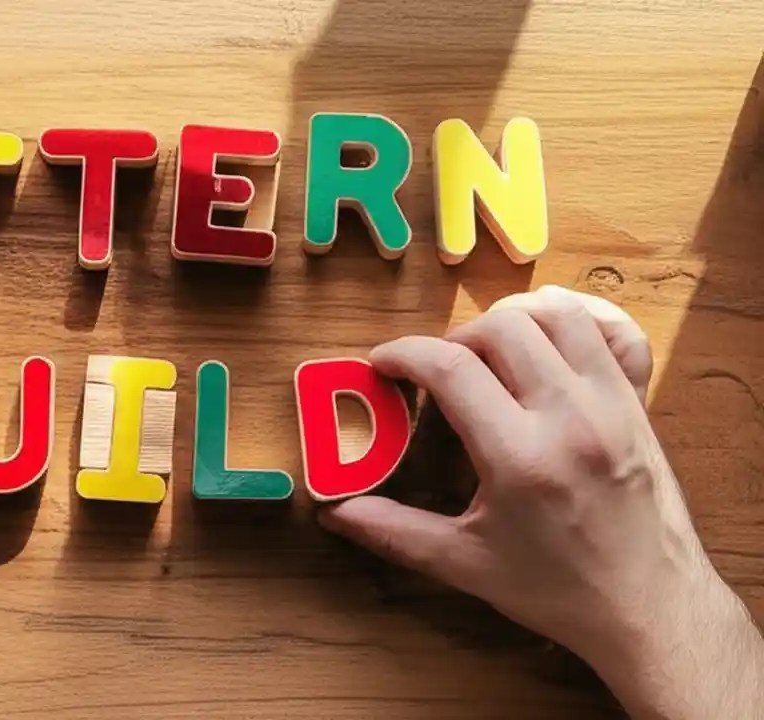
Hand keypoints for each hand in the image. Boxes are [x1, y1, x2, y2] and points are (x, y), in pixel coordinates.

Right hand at [320, 286, 760, 713]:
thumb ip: (393, 531)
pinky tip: (549, 338)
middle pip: (500, 328)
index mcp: (521, 457)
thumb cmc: (556, 590)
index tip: (382, 364)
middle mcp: (571, 416)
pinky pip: (615, 331)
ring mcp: (613, 403)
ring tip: (487, 353)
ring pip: (557, 315)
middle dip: (452, 339)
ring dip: (510, 321)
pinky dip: (578, 320)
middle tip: (435, 374)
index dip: (403, 353)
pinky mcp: (639, 403)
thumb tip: (333, 511)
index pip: (450, 368)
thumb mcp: (464, 563)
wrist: (649, 609)